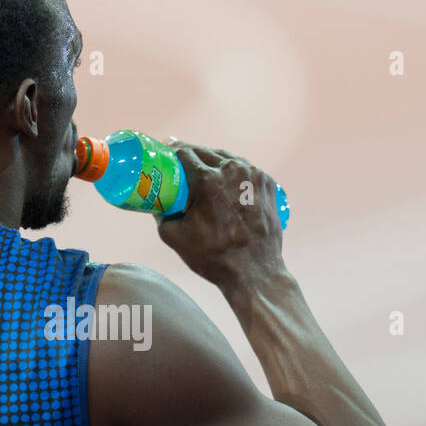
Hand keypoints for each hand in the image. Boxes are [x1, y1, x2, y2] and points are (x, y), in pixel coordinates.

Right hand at [156, 137, 285, 289]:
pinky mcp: (268, 184)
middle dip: (190, 156)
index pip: (184, 153)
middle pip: (204, 152)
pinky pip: (245, 170)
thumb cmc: (214, 257)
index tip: (165, 156)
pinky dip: (232, 173)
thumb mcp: (174, 237)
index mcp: (208, 181)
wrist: (255, 272)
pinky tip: (225, 183)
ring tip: (202, 173)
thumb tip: (158, 204)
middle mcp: (233, 171)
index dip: (171, 153)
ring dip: (212, 162)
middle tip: (180, 165)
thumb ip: (160, 214)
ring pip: (226, 158)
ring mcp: (254, 175)